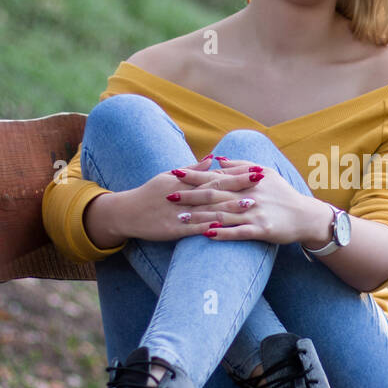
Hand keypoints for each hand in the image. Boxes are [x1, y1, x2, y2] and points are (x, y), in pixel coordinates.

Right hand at [113, 155, 261, 241]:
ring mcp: (179, 212)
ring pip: (208, 209)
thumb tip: (212, 158)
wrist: (126, 212)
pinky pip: (193, 229)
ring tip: (250, 205)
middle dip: (239, 185)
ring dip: (230, 207)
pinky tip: (223, 229)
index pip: (216, 176)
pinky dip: (208, 228)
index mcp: (185, 182)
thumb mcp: (168, 176)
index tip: (256, 169)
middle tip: (260, 181)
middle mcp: (184, 195)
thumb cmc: (150, 193)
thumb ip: (192, 170)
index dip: (237, 173)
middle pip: (216, 189)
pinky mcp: (172, 229)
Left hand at [177, 156, 313, 244]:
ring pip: (223, 214)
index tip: (176, 173)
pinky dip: (223, 233)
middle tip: (169, 197)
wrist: (306, 216)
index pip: (216, 176)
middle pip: (215, 195)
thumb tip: (218, 159)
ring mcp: (255, 213)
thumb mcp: (266, 173)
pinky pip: (239, 233)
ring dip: (200, 217)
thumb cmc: (284, 194)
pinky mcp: (262, 230)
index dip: (195, 175)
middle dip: (191, 196)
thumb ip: (241, 166)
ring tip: (180, 219)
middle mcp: (250, 195)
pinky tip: (207, 235)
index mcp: (248, 181)